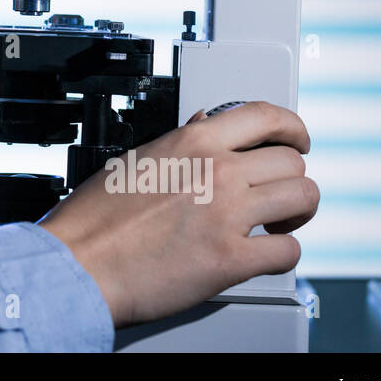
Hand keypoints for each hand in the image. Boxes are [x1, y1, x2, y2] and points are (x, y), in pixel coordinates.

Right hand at [38, 100, 317, 328]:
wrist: (78, 264)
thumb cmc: (94, 218)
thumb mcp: (135, 159)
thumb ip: (178, 143)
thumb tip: (204, 126)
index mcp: (191, 142)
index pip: (265, 116)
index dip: (292, 127)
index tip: (297, 139)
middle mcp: (216, 171)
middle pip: (291, 162)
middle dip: (291, 178)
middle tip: (280, 193)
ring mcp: (227, 214)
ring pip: (302, 199)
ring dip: (296, 213)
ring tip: (279, 223)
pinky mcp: (230, 260)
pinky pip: (287, 251)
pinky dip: (282, 253)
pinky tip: (265, 254)